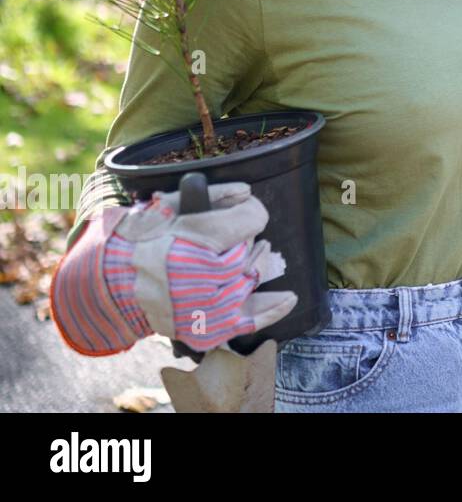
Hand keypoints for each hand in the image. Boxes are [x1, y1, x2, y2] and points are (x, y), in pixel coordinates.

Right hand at [50, 182, 294, 356]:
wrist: (112, 281)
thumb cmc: (144, 238)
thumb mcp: (170, 205)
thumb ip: (212, 194)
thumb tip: (247, 193)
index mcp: (190, 242)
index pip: (251, 220)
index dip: (252, 212)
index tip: (246, 209)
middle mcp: (197, 278)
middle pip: (248, 252)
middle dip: (247, 239)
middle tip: (234, 236)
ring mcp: (200, 307)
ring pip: (248, 281)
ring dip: (255, 265)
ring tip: (253, 254)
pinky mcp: (201, 328)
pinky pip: (245, 321)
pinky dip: (270, 310)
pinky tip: (288, 299)